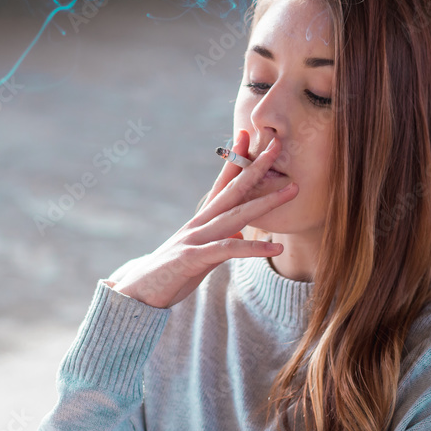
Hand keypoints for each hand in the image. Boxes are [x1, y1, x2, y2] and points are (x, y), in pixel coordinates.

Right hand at [109, 130, 297, 307]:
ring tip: (292, 189)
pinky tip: (276, 247)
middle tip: (277, 144)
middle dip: (256, 166)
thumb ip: (220, 243)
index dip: (236, 160)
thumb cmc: (170, 276)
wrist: (137, 295)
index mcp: (201, 221)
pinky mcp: (193, 258)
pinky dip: (253, 248)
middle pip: (233, 190)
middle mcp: (199, 224)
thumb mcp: (199, 257)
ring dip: (266, 201)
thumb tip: (238, 236)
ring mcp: (195, 238)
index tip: (248, 135)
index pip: (222, 184)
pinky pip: (228, 251)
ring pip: (236, 214)